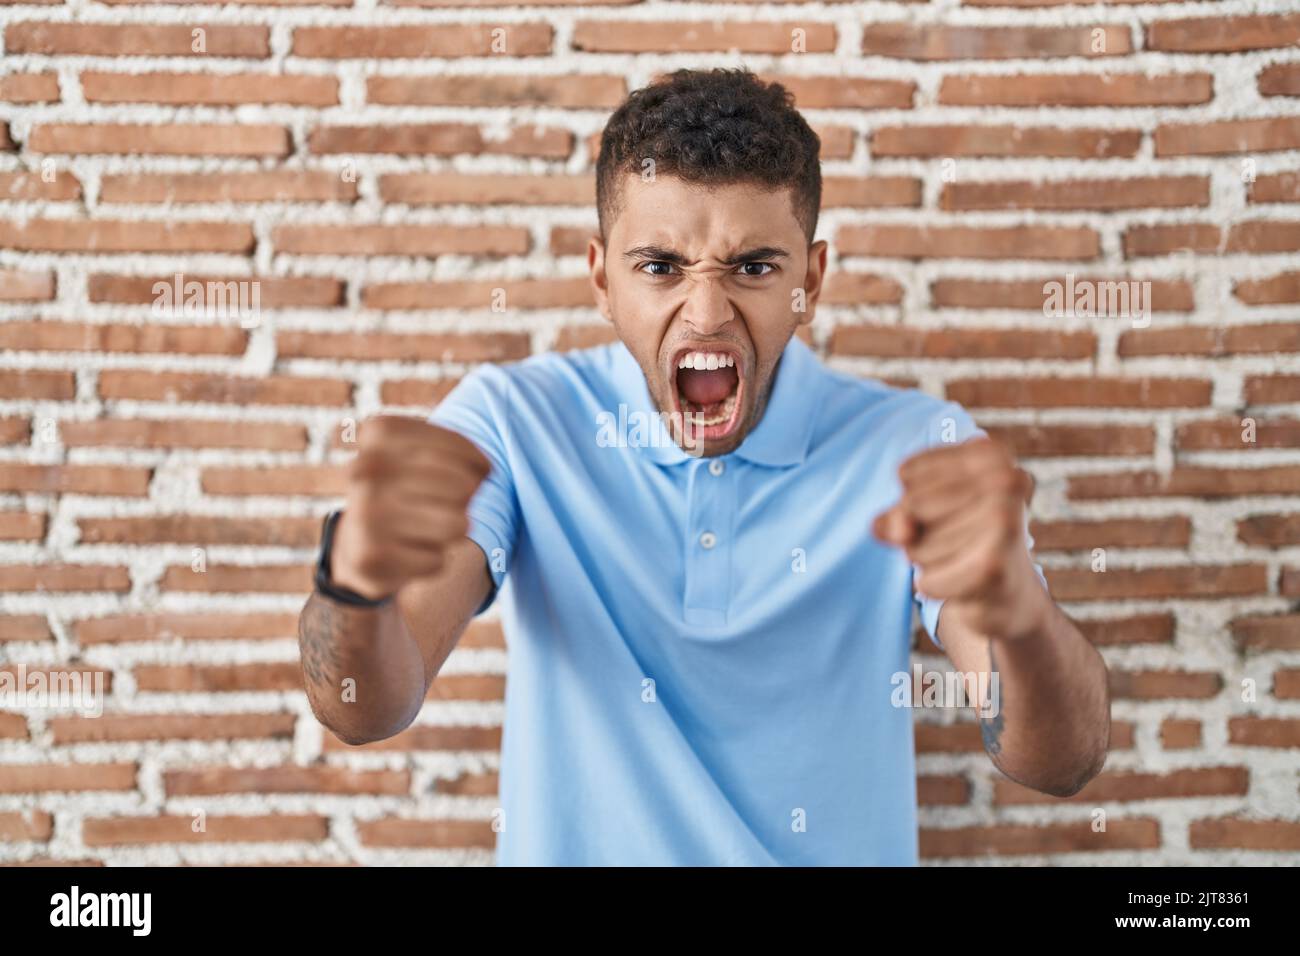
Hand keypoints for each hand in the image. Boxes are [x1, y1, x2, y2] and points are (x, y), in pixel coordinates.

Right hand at [330, 415, 490, 600]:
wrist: (357, 542)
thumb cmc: (405, 489)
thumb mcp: (424, 455)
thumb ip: (460, 452)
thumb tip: (487, 469)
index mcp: (379, 433)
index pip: (458, 445)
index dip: (477, 461)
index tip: (477, 469)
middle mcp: (366, 470)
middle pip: (463, 486)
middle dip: (462, 499)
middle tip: (438, 504)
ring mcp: (365, 513)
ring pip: (457, 525)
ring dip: (450, 530)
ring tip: (423, 526)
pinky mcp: (370, 556)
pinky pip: (437, 560)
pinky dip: (430, 560)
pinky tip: (406, 551)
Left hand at [871, 436, 1049, 639]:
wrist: (1008, 591)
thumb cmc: (962, 537)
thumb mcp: (923, 514)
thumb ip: (898, 515)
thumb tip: (899, 529)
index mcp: (990, 453)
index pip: (906, 472)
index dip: (910, 498)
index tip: (945, 508)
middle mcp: (1006, 480)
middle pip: (911, 506)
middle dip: (915, 532)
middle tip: (954, 539)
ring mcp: (1004, 521)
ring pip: (916, 547)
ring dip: (927, 561)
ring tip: (961, 558)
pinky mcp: (995, 566)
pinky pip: (928, 579)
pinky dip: (934, 585)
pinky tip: (961, 582)